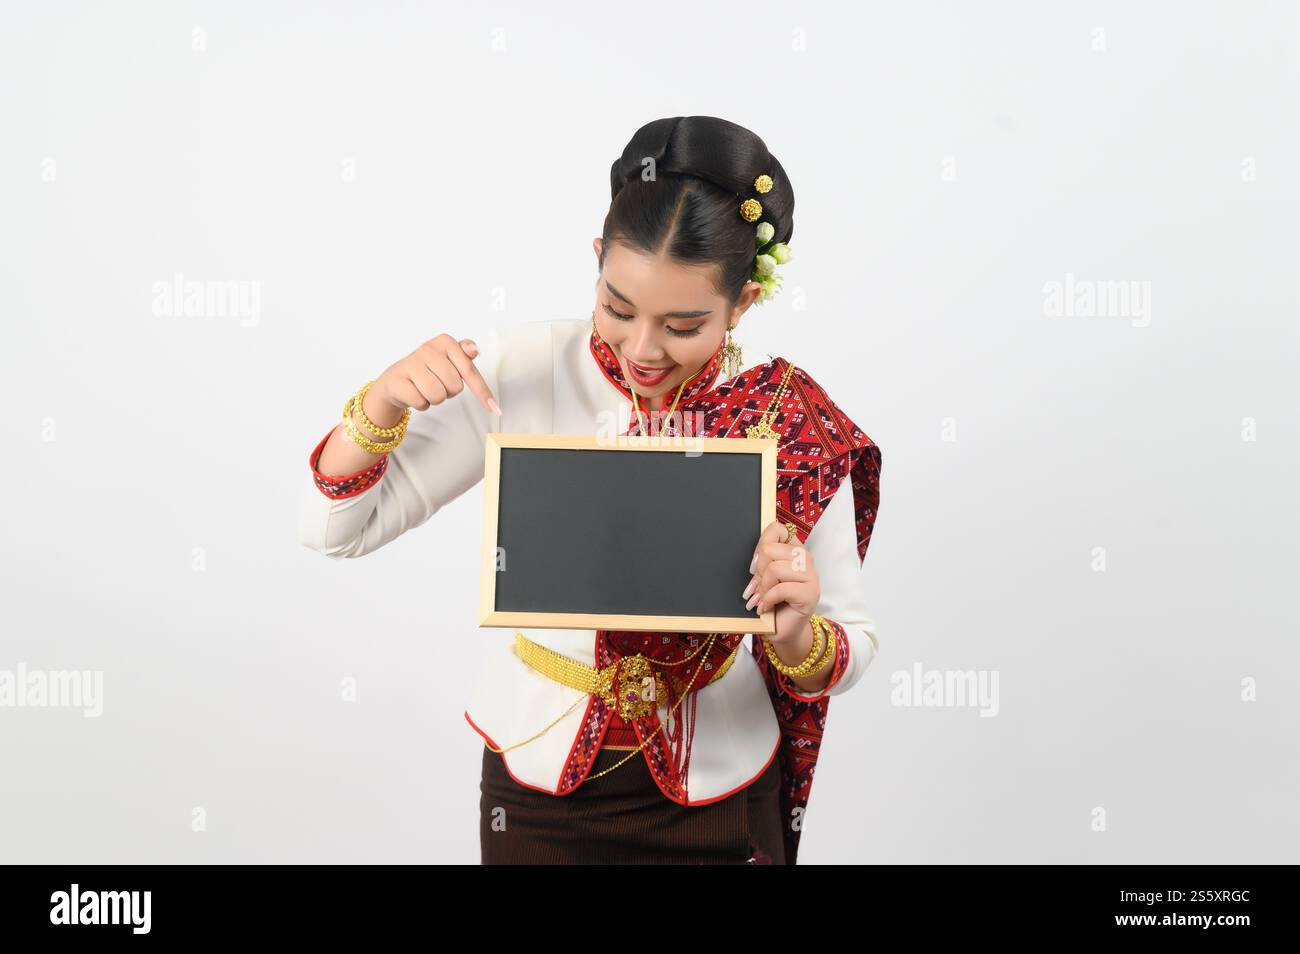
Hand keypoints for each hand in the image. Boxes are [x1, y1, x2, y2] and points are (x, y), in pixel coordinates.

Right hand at [371, 334, 500, 417]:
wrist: (395, 381)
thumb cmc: (428, 371)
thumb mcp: (450, 361)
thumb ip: (465, 357)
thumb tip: (475, 350)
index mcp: (445, 341)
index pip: (469, 371)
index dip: (482, 392)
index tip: (495, 409)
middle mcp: (427, 348)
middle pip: (455, 386)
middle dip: (449, 392)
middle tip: (437, 384)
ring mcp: (410, 363)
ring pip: (438, 396)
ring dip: (434, 399)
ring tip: (425, 389)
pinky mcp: (397, 380)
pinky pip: (421, 403)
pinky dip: (421, 404)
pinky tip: (413, 393)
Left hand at [743, 520, 819, 645]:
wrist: (784, 631)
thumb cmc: (773, 602)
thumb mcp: (764, 577)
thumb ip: (763, 560)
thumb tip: (756, 554)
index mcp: (794, 550)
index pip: (777, 529)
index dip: (761, 545)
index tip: (756, 565)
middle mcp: (806, 559)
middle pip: (770, 549)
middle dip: (758, 571)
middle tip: (757, 587)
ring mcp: (811, 576)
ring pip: (774, 568)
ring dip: (763, 588)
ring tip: (762, 598)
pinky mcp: (810, 594)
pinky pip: (781, 589)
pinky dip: (768, 600)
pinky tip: (766, 607)